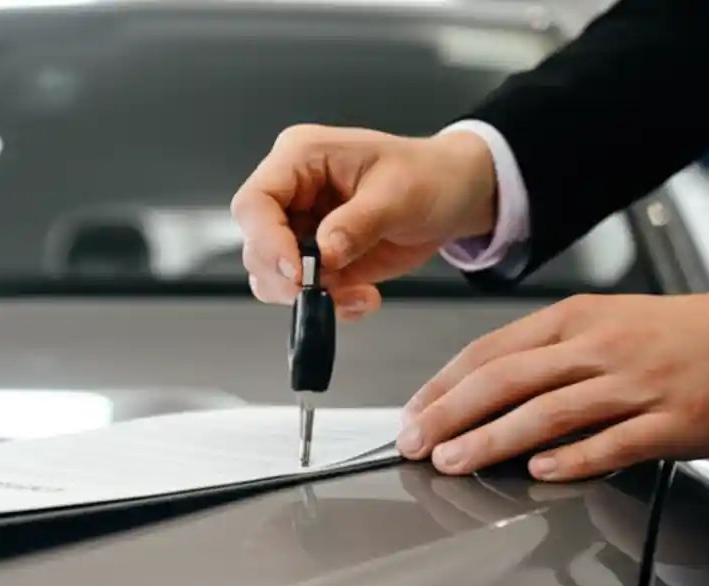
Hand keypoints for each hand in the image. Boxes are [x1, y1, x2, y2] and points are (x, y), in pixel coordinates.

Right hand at [231, 124, 496, 319]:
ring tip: (358, 294)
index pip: (255, 201)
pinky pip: (302, 291)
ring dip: (311, 295)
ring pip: (273, 275)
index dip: (267, 240)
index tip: (297, 272)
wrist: (453, 195)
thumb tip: (324, 253)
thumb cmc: (428, 175)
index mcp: (301, 158)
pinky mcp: (316, 258)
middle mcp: (292, 193)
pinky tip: (362, 297)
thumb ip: (358, 222)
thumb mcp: (400, 193)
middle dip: (288, 276)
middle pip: (256, 244)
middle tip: (324, 289)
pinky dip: (329, 303)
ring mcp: (301, 228)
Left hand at [397, 291, 708, 480]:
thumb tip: (480, 388)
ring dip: (493, 439)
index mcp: (574, 319)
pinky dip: (572, 459)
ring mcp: (636, 384)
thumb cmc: (676, 334)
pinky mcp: (673, 420)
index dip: (443, 384)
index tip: (413, 413)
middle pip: (507, 380)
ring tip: (455, 461)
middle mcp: (599, 347)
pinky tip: (539, 473)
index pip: (490, 350)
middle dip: (451, 414)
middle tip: (416, 443)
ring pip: (549, 412)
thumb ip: (544, 353)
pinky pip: (613, 442)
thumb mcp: (602, 321)